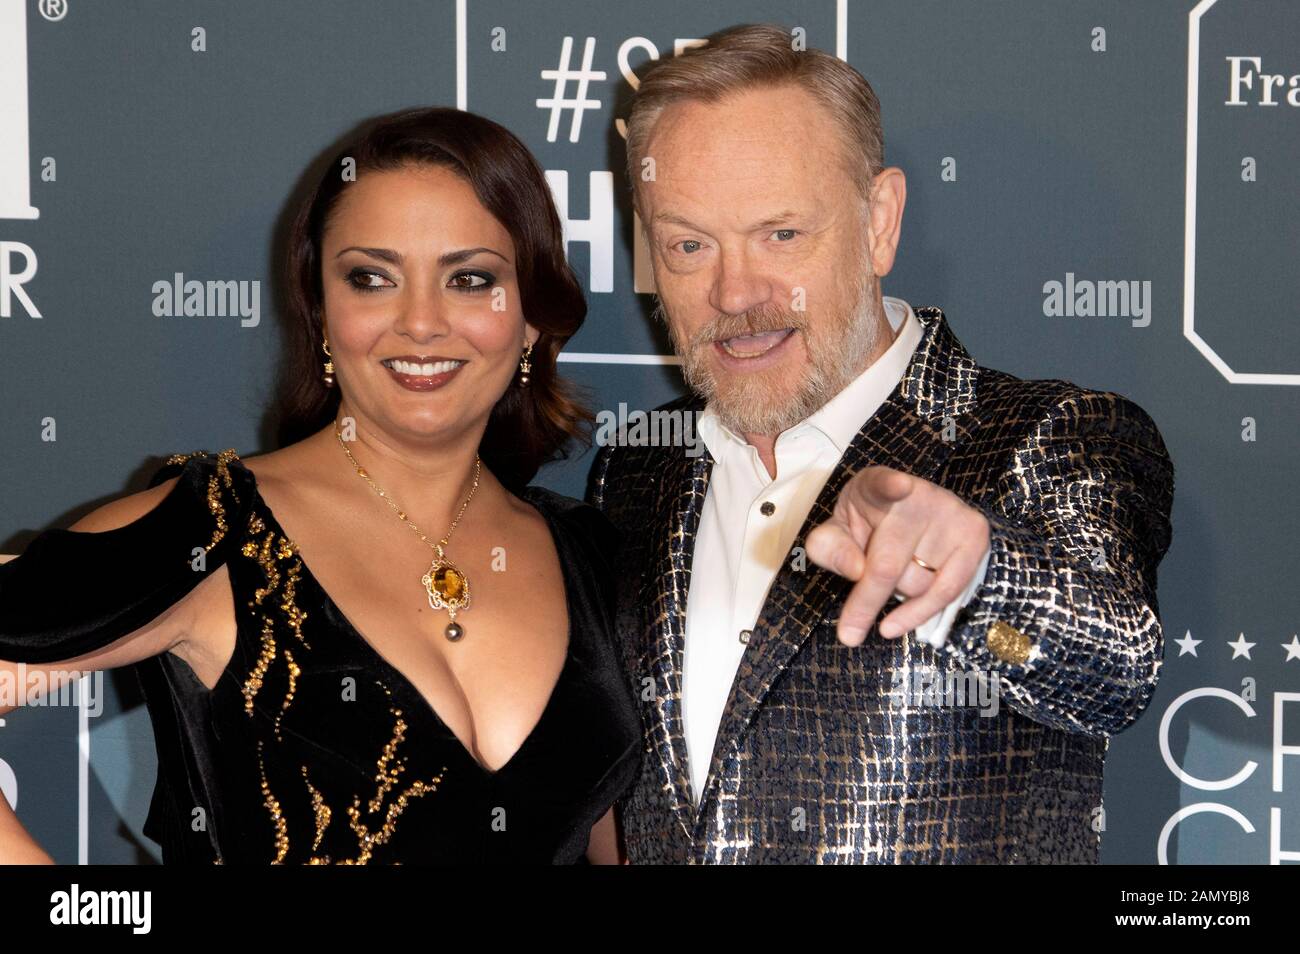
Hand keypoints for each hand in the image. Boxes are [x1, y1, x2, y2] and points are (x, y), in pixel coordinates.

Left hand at [804, 466, 989, 645]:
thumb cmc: (865, 527)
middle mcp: (920, 494)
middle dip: (866, 602)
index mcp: (875, 485)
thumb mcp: (835, 535)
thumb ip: (829, 549)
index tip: (899, 486)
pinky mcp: (974, 533)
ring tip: (891, 578)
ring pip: (918, 583)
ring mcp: (951, 512)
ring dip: (897, 596)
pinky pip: (948, 590)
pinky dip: (919, 613)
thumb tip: (857, 570)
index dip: (892, 485)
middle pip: (888, 563)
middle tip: (848, 634)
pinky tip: (895, 624)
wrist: (903, 515)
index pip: (884, 483)